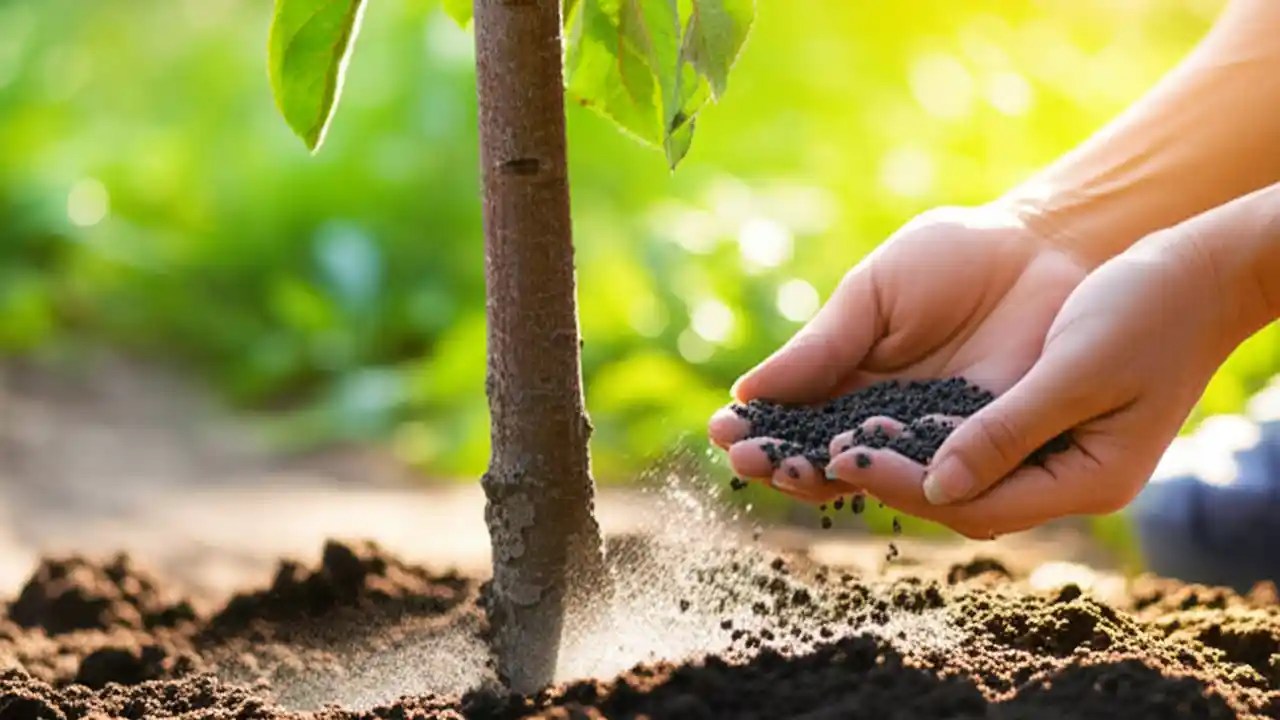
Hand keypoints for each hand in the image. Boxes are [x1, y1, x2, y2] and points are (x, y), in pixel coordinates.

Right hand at [707, 205, 1087, 501]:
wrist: (1041, 247)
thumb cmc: (949, 258)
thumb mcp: (872, 295)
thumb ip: (821, 348)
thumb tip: (748, 392)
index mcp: (849, 382)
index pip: (795, 420)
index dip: (759, 430)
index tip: (723, 432)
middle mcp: (886, 421)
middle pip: (826, 458)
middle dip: (784, 462)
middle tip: (750, 463)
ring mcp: (936, 439)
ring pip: (879, 474)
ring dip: (833, 475)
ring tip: (799, 468)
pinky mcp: (989, 448)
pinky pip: (943, 469)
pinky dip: (902, 471)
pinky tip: (863, 464)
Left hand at [843, 228, 1240, 537]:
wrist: (1195, 269)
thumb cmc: (1149, 309)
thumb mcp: (1075, 367)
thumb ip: (1007, 429)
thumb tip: (936, 485)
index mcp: (1085, 479)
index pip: (974, 503)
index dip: (905, 484)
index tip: (844, 460)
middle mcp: (1061, 477)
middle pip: (953, 497)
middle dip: (880, 478)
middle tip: (815, 459)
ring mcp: (1048, 451)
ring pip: (950, 469)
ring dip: (887, 456)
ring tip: (822, 440)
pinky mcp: (1031, 418)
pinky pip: (960, 436)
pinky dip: (912, 429)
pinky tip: (865, 413)